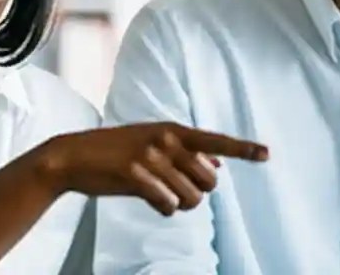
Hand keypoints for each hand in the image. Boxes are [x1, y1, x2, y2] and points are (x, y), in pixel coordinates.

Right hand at [41, 122, 268, 215]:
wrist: (73, 156)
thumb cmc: (117, 150)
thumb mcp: (153, 141)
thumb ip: (186, 151)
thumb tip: (217, 163)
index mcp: (174, 130)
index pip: (217, 140)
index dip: (243, 148)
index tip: (267, 154)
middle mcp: (167, 141)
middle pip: (209, 180)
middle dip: (199, 192)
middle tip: (177, 189)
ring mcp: (151, 158)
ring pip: (191, 198)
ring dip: (180, 204)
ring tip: (161, 194)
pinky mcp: (136, 177)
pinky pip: (168, 206)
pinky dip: (163, 209)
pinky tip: (150, 200)